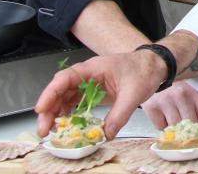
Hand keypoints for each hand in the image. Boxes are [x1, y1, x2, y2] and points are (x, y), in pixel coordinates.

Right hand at [35, 51, 164, 139]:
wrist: (155, 65)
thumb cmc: (144, 70)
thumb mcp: (133, 94)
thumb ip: (120, 114)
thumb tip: (106, 133)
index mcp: (93, 68)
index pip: (64, 79)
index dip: (50, 94)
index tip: (42, 109)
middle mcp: (87, 74)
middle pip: (60, 90)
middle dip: (49, 109)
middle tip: (44, 129)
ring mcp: (89, 82)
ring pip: (65, 97)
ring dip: (57, 112)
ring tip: (53, 130)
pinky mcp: (94, 91)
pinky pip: (76, 101)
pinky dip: (69, 112)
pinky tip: (66, 123)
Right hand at [141, 81, 197, 137]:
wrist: (153, 71)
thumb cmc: (177, 84)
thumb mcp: (192, 90)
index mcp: (197, 92)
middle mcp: (182, 96)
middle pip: (192, 126)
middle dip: (193, 133)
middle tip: (191, 136)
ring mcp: (166, 101)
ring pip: (176, 129)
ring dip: (177, 129)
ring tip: (175, 120)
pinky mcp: (152, 107)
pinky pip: (161, 128)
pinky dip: (163, 126)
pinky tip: (163, 116)